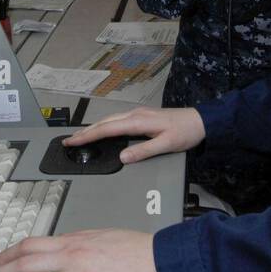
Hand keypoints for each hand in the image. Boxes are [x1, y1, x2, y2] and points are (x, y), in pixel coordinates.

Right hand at [62, 106, 205, 162]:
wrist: (201, 121)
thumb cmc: (186, 132)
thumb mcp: (166, 144)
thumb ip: (144, 151)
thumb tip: (123, 157)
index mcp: (138, 121)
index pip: (107, 129)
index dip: (88, 136)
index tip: (73, 141)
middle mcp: (135, 115)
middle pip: (104, 123)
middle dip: (85, 132)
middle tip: (69, 140)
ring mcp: (138, 114)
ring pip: (109, 120)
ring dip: (94, 128)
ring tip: (81, 136)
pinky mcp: (142, 116)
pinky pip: (117, 120)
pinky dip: (104, 126)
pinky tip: (102, 130)